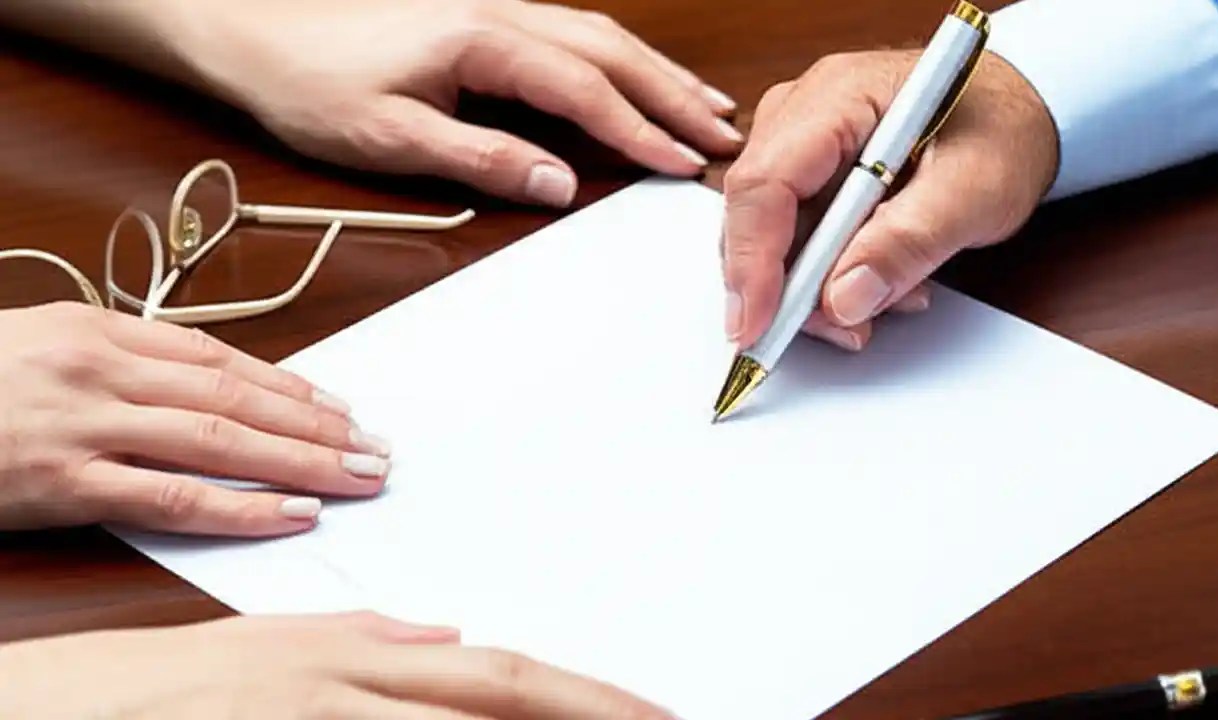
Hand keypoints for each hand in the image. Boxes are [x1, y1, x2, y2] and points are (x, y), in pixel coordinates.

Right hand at [0, 302, 391, 536]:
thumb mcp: (46, 345)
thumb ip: (125, 361)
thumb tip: (210, 384)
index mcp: (98, 328)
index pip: (219, 358)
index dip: (289, 385)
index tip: (339, 409)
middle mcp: (101, 368)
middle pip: (235, 397)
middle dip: (316, 425)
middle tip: (374, 448)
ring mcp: (84, 424)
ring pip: (219, 441)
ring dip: (299, 460)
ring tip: (356, 476)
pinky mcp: (64, 483)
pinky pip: (171, 497)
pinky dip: (239, 507)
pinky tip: (291, 512)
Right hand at [0, 611, 673, 719]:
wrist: (60, 713)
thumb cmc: (160, 690)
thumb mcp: (270, 651)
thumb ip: (362, 646)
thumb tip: (442, 640)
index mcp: (353, 658)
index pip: (498, 673)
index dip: (584, 692)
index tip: (648, 710)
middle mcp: (346, 696)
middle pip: (496, 707)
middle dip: (591, 717)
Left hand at [180, 0, 742, 205]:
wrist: (251, 29)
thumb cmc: (310, 79)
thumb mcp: (389, 135)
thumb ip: (480, 157)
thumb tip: (558, 182)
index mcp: (481, 39)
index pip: (583, 88)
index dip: (639, 129)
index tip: (684, 163)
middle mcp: (499, 14)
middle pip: (608, 50)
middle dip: (671, 94)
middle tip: (724, 134)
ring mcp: (495, 10)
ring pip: (597, 34)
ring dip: (654, 71)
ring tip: (703, 107)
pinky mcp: (483, 19)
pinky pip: (572, 34)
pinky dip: (617, 60)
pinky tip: (634, 78)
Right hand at [721, 50, 1058, 350]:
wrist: (1022, 113)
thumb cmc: (1003, 130)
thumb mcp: (976, 190)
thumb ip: (909, 242)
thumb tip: (842, 300)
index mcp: (838, 96)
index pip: (765, 182)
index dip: (751, 261)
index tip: (756, 325)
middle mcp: (802, 114)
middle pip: (755, 215)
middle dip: (786, 287)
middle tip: (840, 330)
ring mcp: (800, 145)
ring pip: (770, 236)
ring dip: (815, 287)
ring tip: (885, 301)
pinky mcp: (810, 175)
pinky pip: (796, 238)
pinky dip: (828, 275)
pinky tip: (877, 283)